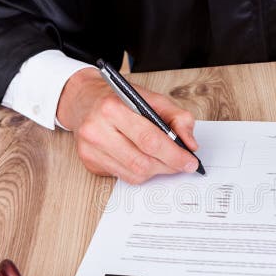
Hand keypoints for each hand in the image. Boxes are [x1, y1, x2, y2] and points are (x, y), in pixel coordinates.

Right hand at [56, 67, 198, 183]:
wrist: (84, 100)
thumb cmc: (119, 99)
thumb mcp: (152, 98)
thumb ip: (178, 118)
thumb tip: (191, 145)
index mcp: (112, 108)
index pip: (149, 139)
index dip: (174, 154)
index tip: (190, 161)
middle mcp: (96, 130)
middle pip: (141, 161)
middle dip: (168, 166)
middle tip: (183, 165)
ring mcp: (90, 149)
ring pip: (133, 174)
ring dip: (156, 171)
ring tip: (166, 162)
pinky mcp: (89, 162)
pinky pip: (123, 177)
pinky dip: (140, 172)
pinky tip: (145, 160)